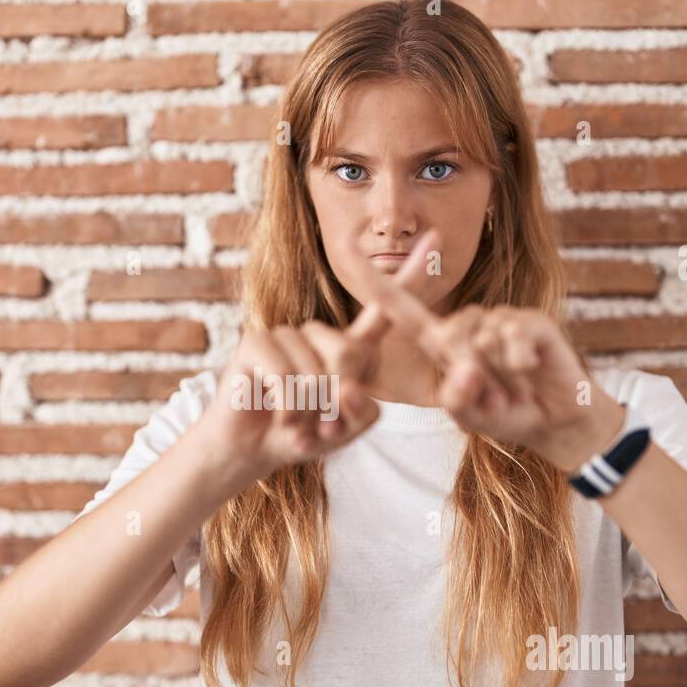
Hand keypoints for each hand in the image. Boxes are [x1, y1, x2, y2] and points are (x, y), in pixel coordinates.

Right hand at [195, 296, 397, 482]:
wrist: (251, 450)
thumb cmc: (302, 436)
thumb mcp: (344, 432)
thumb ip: (362, 415)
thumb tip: (350, 390)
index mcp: (349, 348)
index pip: (384, 311)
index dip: (408, 276)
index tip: (436, 236)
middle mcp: (319, 333)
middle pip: (349, 353)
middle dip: (336, 398)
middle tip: (320, 422)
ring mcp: (287, 333)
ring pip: (315, 373)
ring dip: (307, 412)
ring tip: (294, 421)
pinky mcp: (257, 342)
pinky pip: (285, 378)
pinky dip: (288, 411)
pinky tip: (278, 417)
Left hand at [360, 230, 626, 472]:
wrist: (556, 421)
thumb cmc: (506, 414)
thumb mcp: (471, 415)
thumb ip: (459, 399)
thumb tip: (467, 369)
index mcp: (439, 341)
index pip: (397, 305)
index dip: (369, 276)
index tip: (342, 241)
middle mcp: (465, 322)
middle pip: (448, 338)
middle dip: (470, 378)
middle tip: (494, 399)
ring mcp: (498, 318)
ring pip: (481, 342)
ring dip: (498, 379)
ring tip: (514, 389)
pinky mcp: (529, 320)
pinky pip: (512, 340)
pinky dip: (519, 368)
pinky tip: (530, 373)